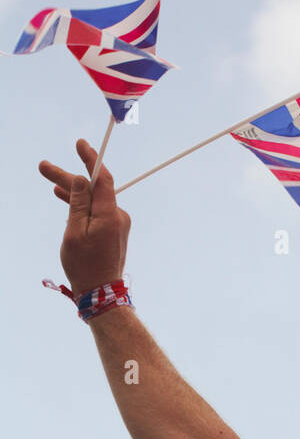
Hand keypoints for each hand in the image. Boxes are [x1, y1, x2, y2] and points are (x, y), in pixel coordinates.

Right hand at [38, 138, 130, 299]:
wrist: (101, 294)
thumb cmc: (85, 266)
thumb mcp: (74, 232)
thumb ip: (77, 203)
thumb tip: (80, 179)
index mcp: (109, 215)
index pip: (102, 178)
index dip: (91, 159)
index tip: (80, 144)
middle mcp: (117, 217)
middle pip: (92, 189)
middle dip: (68, 178)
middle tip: (43, 168)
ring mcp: (117, 225)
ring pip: (92, 201)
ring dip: (71, 192)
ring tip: (48, 181)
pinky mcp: (113, 232)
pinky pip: (96, 212)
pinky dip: (81, 206)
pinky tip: (64, 199)